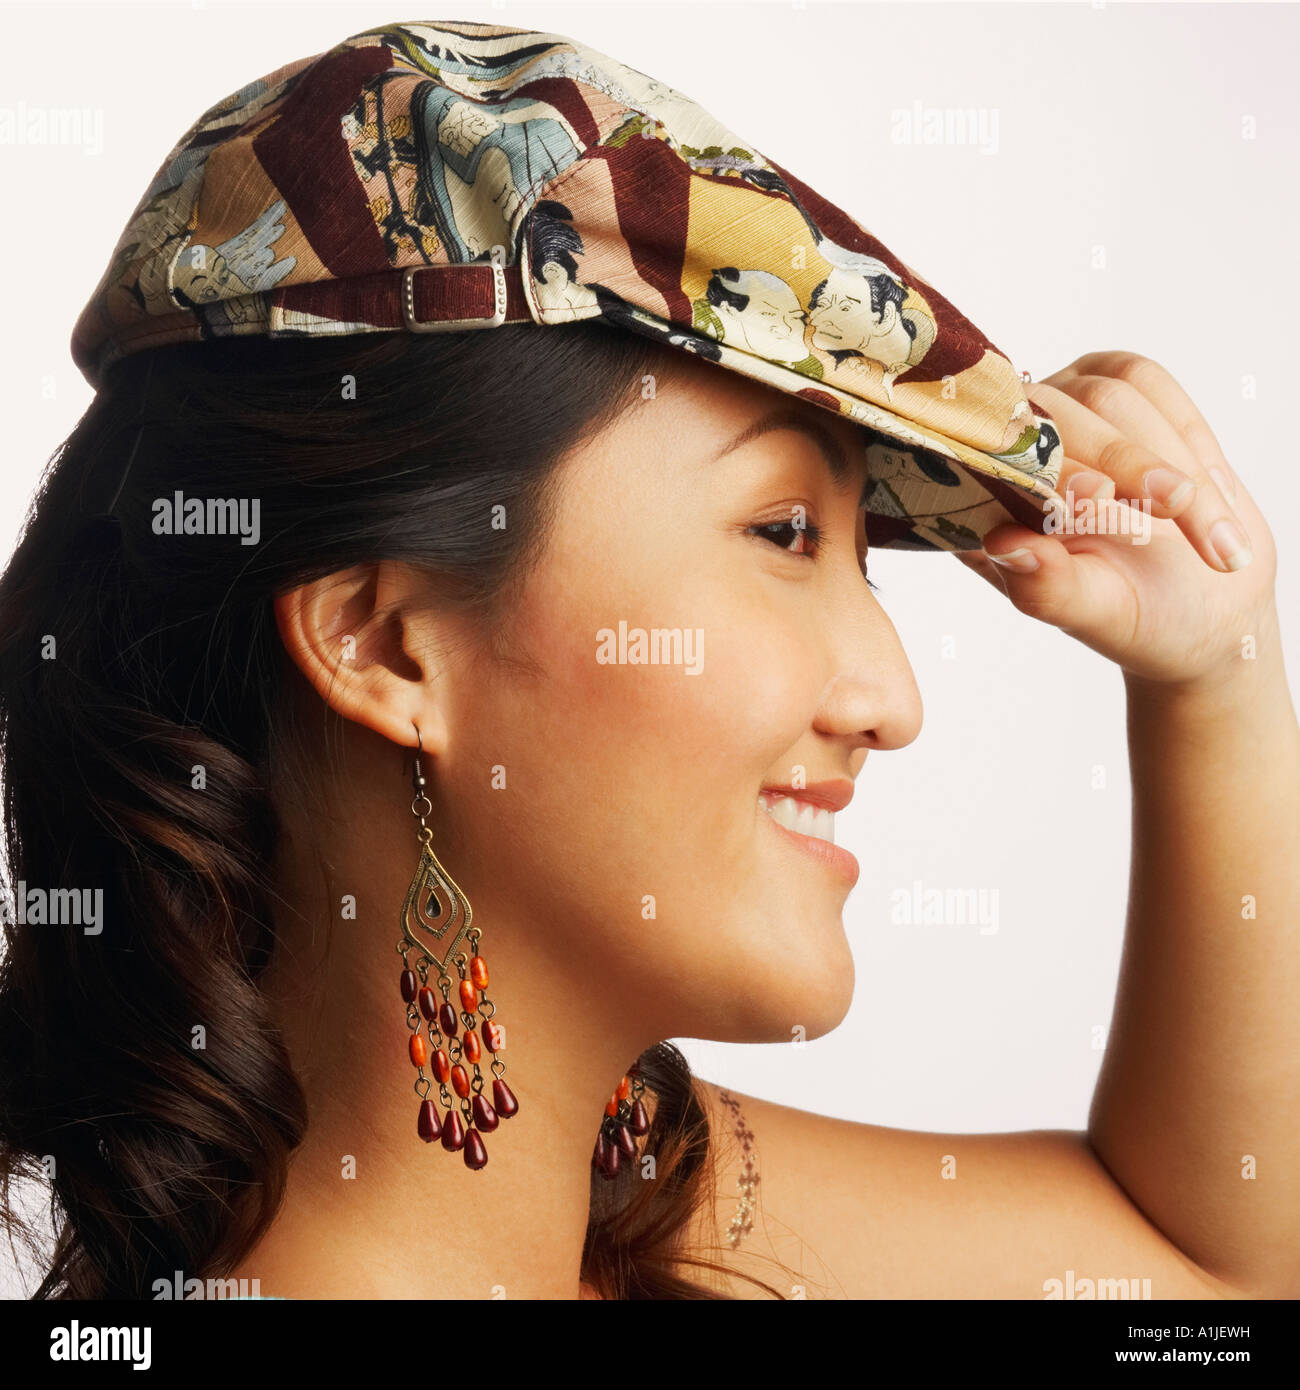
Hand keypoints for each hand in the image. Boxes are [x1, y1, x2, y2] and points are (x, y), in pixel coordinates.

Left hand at [956, 351, 1277, 693]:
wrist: (1205, 607)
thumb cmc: (1137, 618)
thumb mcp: (1091, 613)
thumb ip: (1045, 586)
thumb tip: (1001, 545)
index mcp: (979, 506)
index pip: (997, 461)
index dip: (1047, 471)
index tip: (1100, 500)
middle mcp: (1012, 450)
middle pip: (1054, 414)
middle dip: (1123, 461)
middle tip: (1177, 504)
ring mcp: (1062, 412)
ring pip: (1109, 392)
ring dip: (1167, 456)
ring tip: (1204, 520)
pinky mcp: (1114, 391)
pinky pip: (1148, 379)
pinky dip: (1186, 432)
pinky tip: (1207, 490)